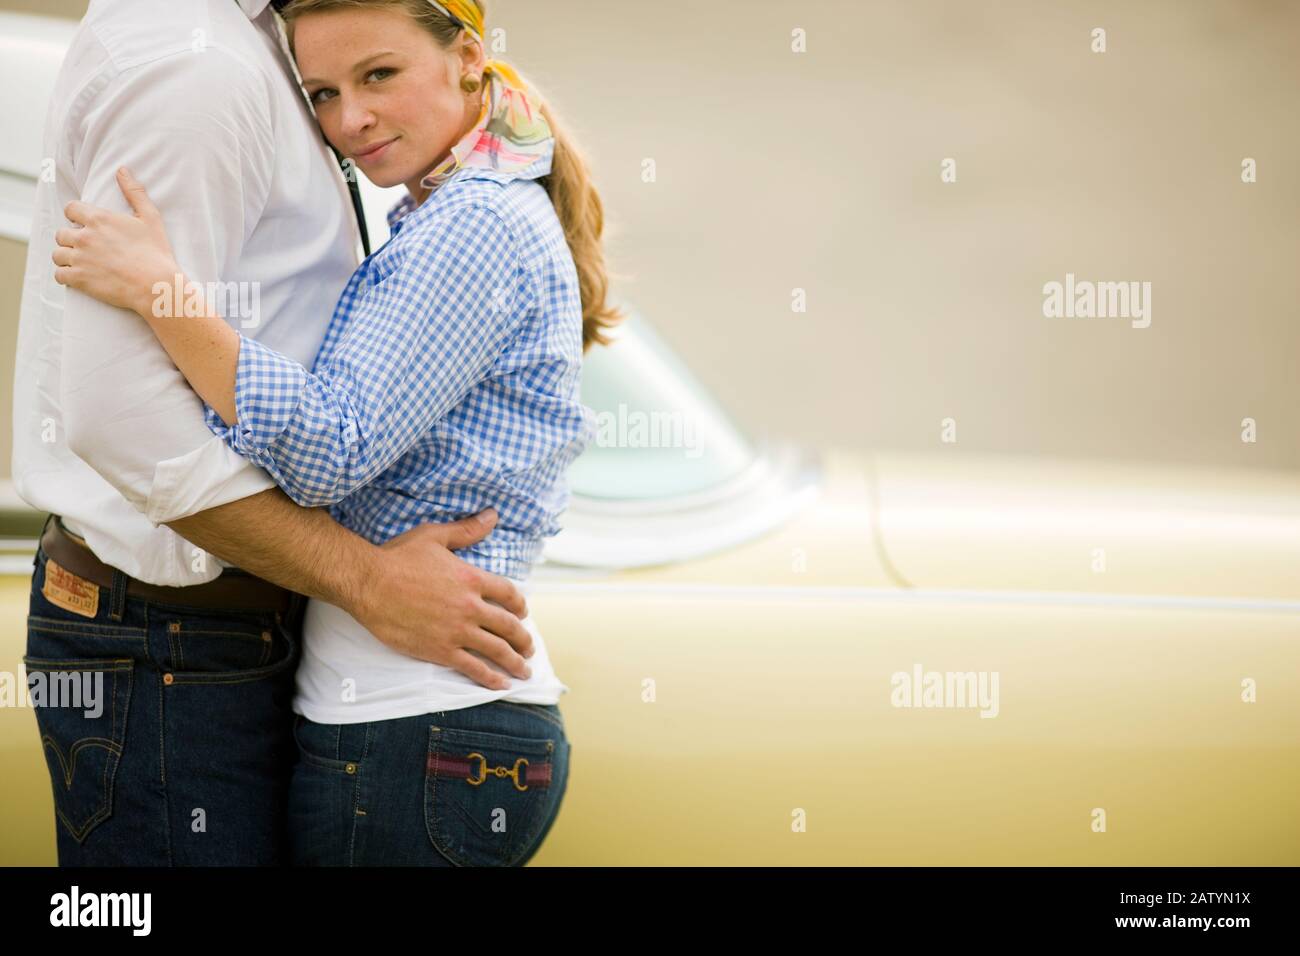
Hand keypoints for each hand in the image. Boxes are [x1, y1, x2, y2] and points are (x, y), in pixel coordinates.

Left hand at [52, 167, 180, 316]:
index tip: (86, 225)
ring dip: (67, 257)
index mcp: (99, 219)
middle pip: (61, 233)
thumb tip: (122, 169)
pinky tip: (79, 277)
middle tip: (87, 248)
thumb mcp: (150, 218)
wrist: (157, 286)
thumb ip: (134, 192)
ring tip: (82, 263)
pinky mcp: (79, 279)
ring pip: (57, 254)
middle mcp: (84, 236)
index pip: (70, 209)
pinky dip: (66, 276)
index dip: (76, 216)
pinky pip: (59, 275)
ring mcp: (80, 258)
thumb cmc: (156, 252)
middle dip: (71, 239)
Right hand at [348, 508, 535, 690]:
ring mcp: (457, 631)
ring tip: (524, 670)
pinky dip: (490, 678)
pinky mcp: (440, 650)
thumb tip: (492, 515)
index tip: (524, 613)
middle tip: (529, 649)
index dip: (520, 605)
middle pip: (509, 626)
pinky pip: (473, 668)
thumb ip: (467, 530)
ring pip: (496, 650)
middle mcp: (470, 607)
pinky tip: (501, 685)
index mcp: (472, 579)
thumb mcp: (435, 536)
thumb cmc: (398, 557)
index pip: (509, 594)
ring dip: (515, 662)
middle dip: (523, 639)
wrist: (368, 583)